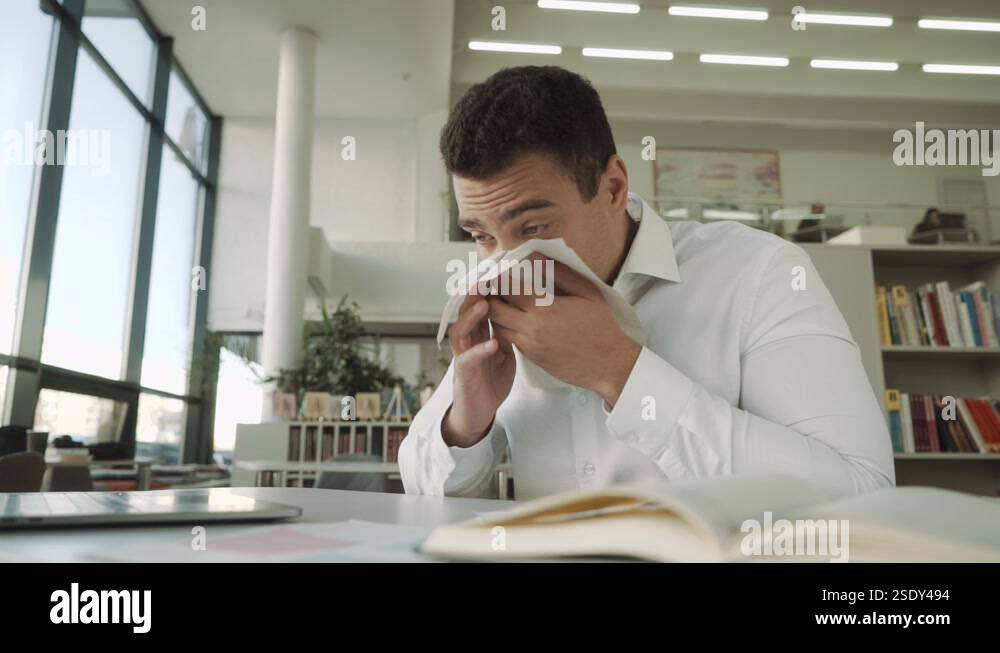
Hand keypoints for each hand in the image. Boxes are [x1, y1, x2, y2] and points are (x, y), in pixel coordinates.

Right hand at [442, 291, 515, 446]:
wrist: (479, 412)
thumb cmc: (491, 380)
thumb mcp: (506, 352)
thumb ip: (508, 333)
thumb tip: (523, 312)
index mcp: (478, 334)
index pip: (479, 306)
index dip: (487, 290)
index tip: (499, 272)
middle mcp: (468, 342)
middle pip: (465, 312)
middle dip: (475, 295)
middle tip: (486, 278)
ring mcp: (463, 357)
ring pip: (460, 331)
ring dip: (472, 317)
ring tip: (485, 305)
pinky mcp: (463, 374)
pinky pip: (467, 360)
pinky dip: (479, 351)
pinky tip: (492, 344)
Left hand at [487, 261, 641, 406]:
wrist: (611, 365)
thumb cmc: (604, 327)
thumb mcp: (588, 292)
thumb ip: (560, 273)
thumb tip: (537, 257)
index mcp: (544, 308)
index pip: (506, 287)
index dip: (499, 277)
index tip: (499, 270)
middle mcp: (531, 328)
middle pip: (493, 308)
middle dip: (490, 296)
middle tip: (494, 286)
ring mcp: (529, 345)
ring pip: (497, 327)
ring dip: (496, 314)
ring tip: (504, 302)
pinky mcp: (532, 358)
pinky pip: (510, 340)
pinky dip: (508, 329)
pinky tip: (517, 320)